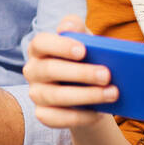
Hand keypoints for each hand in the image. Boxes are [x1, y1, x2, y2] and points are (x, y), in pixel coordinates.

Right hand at [23, 15, 115, 130]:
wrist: (87, 93)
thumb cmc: (85, 61)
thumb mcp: (84, 42)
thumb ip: (78, 29)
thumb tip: (68, 27)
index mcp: (39, 48)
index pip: (41, 43)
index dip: (60, 46)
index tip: (83, 51)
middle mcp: (33, 70)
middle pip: (50, 70)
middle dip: (80, 73)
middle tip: (107, 75)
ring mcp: (35, 93)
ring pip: (55, 96)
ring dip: (86, 95)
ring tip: (111, 93)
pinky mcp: (42, 114)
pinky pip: (57, 118)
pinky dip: (80, 116)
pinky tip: (98, 112)